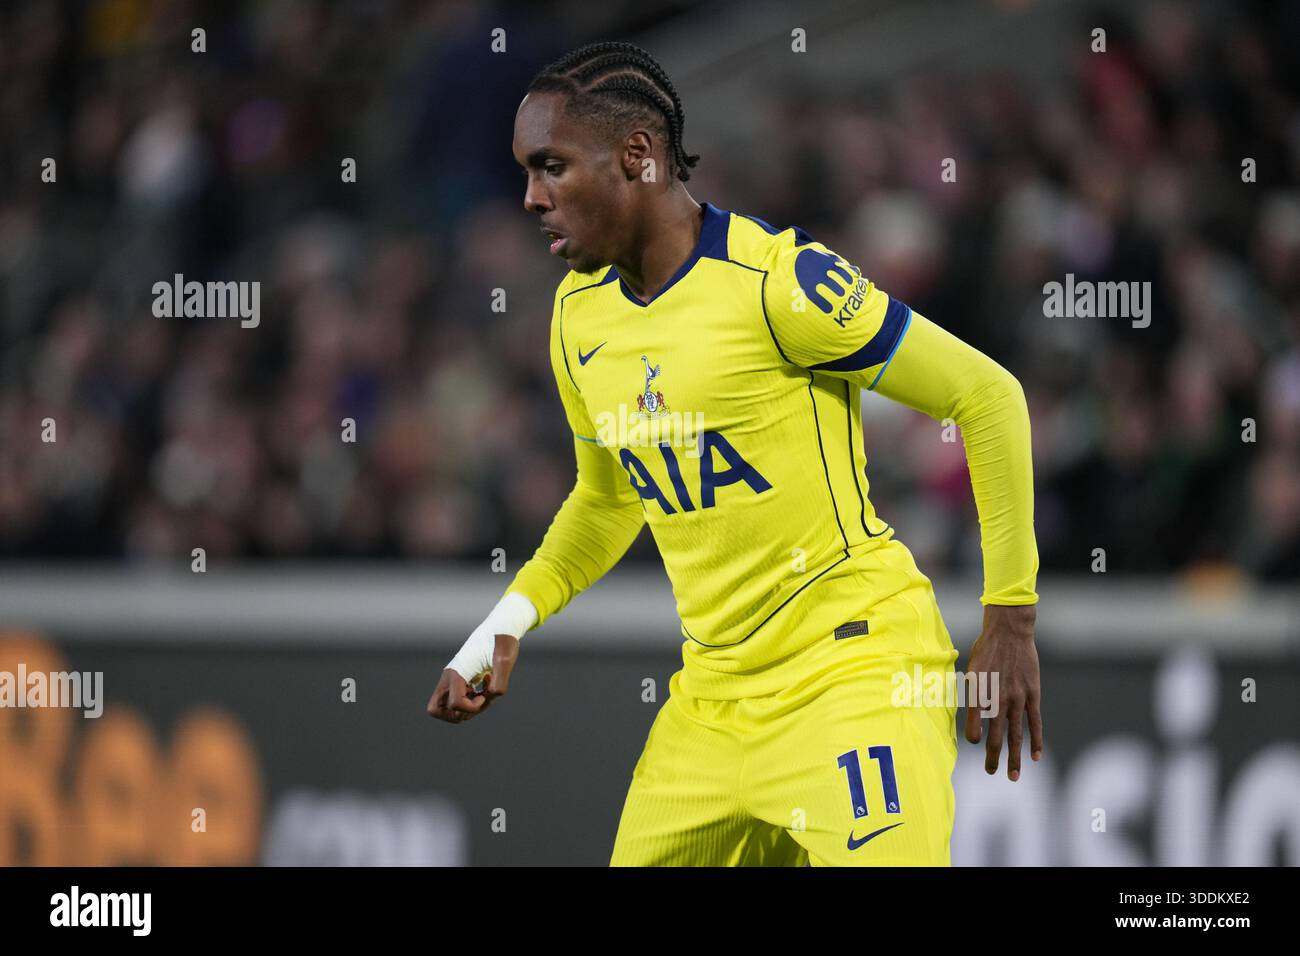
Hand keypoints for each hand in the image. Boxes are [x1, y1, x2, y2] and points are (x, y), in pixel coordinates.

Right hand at [427, 634, 519, 723]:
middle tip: (478, 701)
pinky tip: (486, 684)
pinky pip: (458, 700)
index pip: (455, 704)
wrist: (500, 628)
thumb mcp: (505, 659)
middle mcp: (450, 677)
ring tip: (486, 691)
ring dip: (469, 709)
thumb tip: (492, 696)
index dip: (472, 707)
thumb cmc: (502, 641)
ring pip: (449, 708)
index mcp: (457, 672)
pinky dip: (472, 701)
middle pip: (436, 710)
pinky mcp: (459, 680)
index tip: (486, 695)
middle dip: (460, 714)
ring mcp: (452, 679)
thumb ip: (500, 681)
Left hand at [963, 603, 1041, 779]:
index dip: (973, 737)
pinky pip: (1035, 723)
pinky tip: (1036, 758)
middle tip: (990, 772)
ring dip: (1014, 758)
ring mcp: (1017, 698)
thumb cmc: (986, 648)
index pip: (972, 727)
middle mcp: (997, 699)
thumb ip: (972, 693)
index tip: (975, 742)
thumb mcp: (971, 669)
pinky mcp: (1033, 695)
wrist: (1009, 630)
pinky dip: (1036, 742)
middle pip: (995, 737)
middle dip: (992, 758)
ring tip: (1012, 776)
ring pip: (1016, 735)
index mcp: (977, 693)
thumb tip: (972, 712)